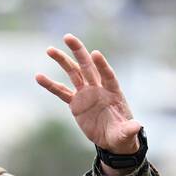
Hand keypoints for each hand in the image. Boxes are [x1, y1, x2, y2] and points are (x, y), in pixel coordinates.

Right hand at [36, 34, 142, 153]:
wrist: (112, 139)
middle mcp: (98, 88)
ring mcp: (86, 94)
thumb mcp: (127, 134)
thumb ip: (130, 129)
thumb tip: (137, 127)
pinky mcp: (76, 103)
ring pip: (73, 73)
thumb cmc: (122, 134)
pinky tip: (39, 76)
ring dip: (62, 61)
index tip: (95, 54)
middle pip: (88, 66)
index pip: (107, 75)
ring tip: (50, 50)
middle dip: (79, 52)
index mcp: (113, 92)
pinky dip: (50, 85)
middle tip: (68, 37)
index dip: (102, 65)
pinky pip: (62, 92)